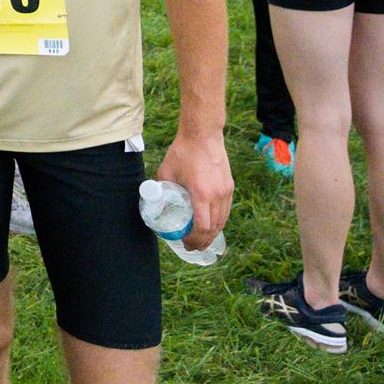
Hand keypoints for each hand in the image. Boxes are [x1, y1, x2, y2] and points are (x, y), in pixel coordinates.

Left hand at [157, 130, 231, 248]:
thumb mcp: (165, 172)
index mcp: (202, 194)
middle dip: (203, 241)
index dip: (195, 239)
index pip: (202, 227)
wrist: (203, 135)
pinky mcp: (229, 186)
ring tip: (202, 240)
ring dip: (213, 233)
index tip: (185, 243)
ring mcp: (226, 191)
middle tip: (193, 248)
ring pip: (223, 220)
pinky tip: (212, 224)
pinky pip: (226, 210)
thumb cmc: (183, 152)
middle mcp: (217, 195)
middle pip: (214, 228)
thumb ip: (160, 189)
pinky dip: (220, 221)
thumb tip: (154, 202)